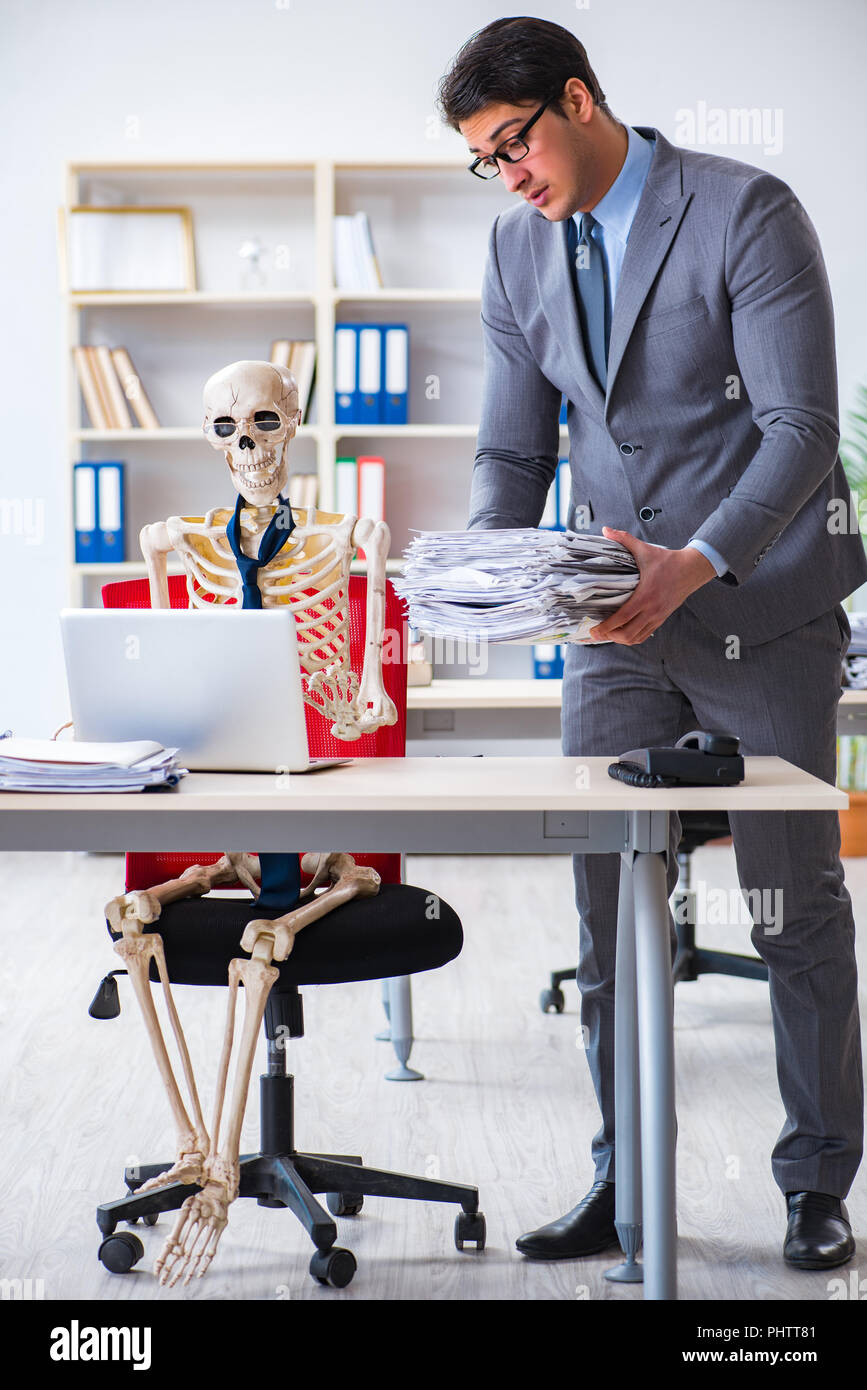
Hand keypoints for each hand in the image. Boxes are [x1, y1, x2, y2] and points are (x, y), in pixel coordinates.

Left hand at [586, 528, 715, 645]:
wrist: (692, 569)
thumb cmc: (667, 560)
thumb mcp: (644, 549)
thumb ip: (624, 539)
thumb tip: (606, 530)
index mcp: (645, 595)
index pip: (622, 618)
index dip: (606, 627)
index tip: (593, 630)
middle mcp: (652, 610)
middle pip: (628, 634)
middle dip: (610, 637)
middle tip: (596, 634)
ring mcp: (658, 616)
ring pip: (636, 638)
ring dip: (620, 639)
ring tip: (608, 634)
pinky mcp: (661, 618)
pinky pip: (645, 635)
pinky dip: (632, 637)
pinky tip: (623, 632)